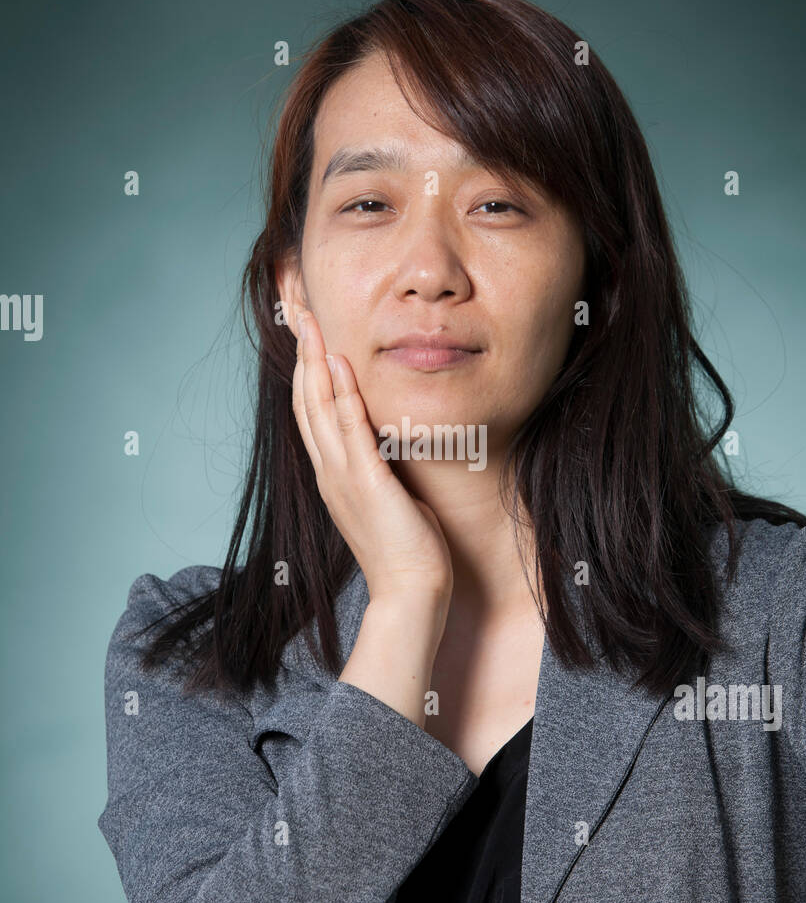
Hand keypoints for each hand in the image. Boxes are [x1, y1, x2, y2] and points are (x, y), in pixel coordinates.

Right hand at [292, 308, 453, 608]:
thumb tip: (383, 441)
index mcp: (332, 473)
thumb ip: (378, 466)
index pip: (311, 411)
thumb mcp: (388, 497)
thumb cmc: (405, 548)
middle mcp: (329, 471)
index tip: (306, 334)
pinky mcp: (366, 483)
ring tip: (311, 324)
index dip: (306, 370)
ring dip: (315, 362)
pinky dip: (343, 396)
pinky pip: (351, 431)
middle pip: (305, 400)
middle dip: (302, 353)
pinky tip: (341, 366)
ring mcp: (342, 477)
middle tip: (298, 311)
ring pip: (319, 408)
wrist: (409, 591)